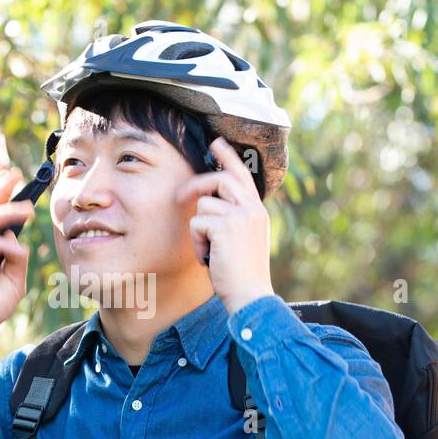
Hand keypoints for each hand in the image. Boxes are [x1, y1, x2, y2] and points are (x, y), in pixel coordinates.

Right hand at [0, 166, 34, 355]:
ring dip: (8, 211)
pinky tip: (14, 249)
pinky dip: (2, 245)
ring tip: (28, 208)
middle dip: (0, 189)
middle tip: (14, 174)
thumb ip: (17, 260)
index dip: (2, 196)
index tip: (15, 179)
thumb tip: (15, 237)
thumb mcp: (14, 282)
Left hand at [176, 137, 274, 313]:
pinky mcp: (226, 226)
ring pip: (203, 205)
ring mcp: (240, 216)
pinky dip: (197, 243)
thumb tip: (208, 205)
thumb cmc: (241, 275)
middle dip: (197, 185)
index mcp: (257, 212)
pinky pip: (197, 223)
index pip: (243, 175)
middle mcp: (252, 209)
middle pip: (221, 179)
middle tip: (179, 195)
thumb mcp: (243, 241)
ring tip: (209, 251)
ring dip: (199, 230)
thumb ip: (234, 219)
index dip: (228, 157)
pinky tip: (207, 258)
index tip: (216, 143)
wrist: (250, 296)